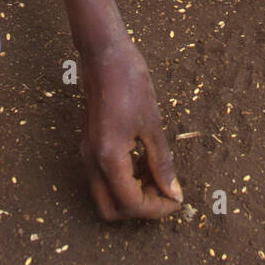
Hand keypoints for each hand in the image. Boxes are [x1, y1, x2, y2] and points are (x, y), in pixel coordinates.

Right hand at [79, 37, 182, 220]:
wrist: (104, 54)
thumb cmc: (130, 83)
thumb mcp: (152, 124)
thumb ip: (162, 163)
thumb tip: (174, 193)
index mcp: (109, 158)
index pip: (131, 204)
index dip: (156, 208)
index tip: (177, 198)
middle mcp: (92, 162)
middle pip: (111, 210)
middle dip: (140, 209)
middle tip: (165, 192)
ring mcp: (88, 154)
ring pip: (106, 196)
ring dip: (132, 194)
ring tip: (158, 174)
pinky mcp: (90, 145)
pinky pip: (104, 178)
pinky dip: (125, 180)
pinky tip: (145, 161)